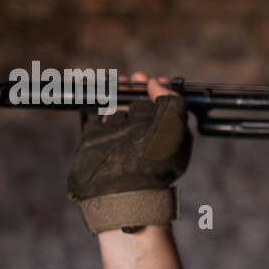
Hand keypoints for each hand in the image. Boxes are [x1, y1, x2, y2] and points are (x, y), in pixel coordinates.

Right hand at [66, 71, 192, 233]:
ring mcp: (119, 137)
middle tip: (133, 79)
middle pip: (139, 103)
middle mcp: (143, 135)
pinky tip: (98, 93)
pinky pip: (94, 117)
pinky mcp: (97, 140)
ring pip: (117, 107)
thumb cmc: (154, 162)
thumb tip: (156, 84)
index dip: (158, 90)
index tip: (152, 81)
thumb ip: (171, 102)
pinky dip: (95, 103)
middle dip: (135, 88)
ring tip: (116, 83)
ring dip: (116, 93)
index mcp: (165, 134)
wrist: (122, 190)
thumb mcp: (174, 128)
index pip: (164, 106)